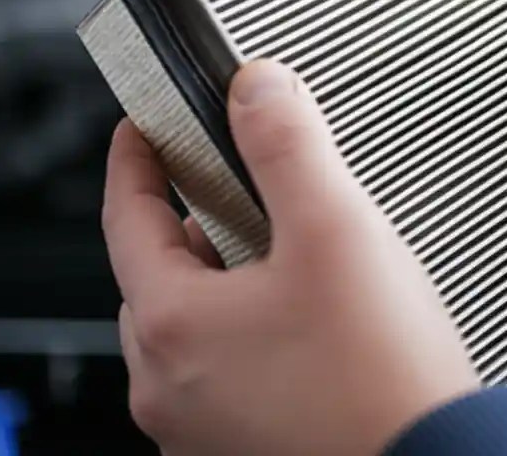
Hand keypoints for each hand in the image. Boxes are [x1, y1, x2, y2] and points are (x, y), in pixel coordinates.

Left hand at [103, 60, 477, 455]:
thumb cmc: (382, 376)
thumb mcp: (336, 232)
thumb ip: (288, 147)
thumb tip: (257, 87)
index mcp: (172, 325)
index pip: (124, 218)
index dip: (134, 161)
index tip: (143, 132)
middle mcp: (168, 387)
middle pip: (159, 278)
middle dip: (195, 230)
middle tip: (246, 201)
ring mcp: (199, 430)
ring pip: (192, 333)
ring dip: (226, 291)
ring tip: (293, 271)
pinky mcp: (239, 452)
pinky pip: (223, 379)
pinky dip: (248, 344)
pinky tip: (307, 335)